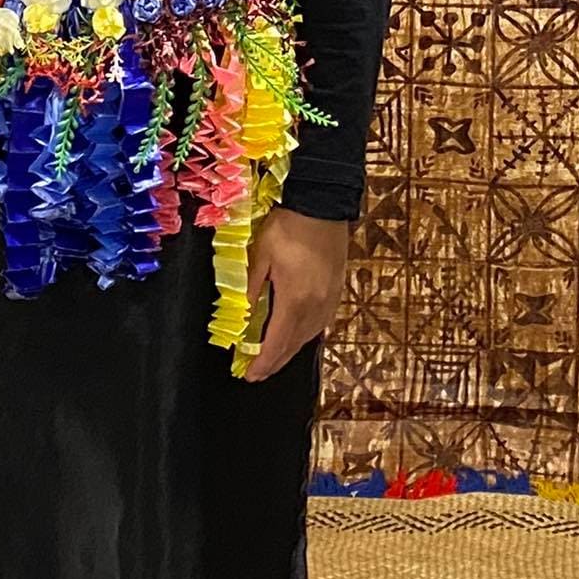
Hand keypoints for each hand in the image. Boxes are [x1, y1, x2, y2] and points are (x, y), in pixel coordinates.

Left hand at [240, 208, 349, 382]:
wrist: (322, 203)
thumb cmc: (288, 227)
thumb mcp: (260, 255)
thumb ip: (251, 289)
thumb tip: (241, 317)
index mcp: (295, 300)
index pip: (277, 343)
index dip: (263, 363)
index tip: (250, 375)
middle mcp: (316, 306)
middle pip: (294, 344)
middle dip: (275, 362)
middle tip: (258, 373)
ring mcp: (329, 298)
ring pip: (309, 335)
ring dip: (291, 350)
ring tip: (275, 357)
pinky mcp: (336, 288)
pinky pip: (320, 322)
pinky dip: (305, 334)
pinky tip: (298, 332)